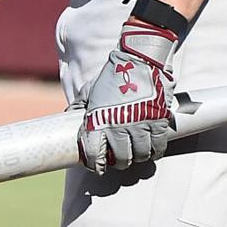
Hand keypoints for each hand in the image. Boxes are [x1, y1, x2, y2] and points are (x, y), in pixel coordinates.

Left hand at [77, 19, 177, 173]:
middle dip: (118, 162)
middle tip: (119, 159)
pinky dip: (154, 152)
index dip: (95, 165)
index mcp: (99, 119)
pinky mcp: (158, 122)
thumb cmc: (114, 75)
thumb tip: (68, 115)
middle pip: (120, 159)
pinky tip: (151, 149)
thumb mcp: (92, 89)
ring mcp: (139, 126)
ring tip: (135, 153)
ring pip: (140, 156)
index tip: (97, 167)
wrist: (139, 59)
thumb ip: (80, 104)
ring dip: (137, 157)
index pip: (93, 154)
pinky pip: (157, 148)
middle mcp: (118, 127)